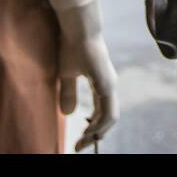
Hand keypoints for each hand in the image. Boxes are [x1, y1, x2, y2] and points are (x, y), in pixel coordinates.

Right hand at [56, 1, 119, 151]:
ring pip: (110, 118)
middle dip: (95, 135)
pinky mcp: (106, 84)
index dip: (92, 128)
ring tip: (82, 143)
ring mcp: (109, 85)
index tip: (79, 140)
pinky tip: (88, 132)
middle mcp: (109, 86)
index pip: (101, 113)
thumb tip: (69, 113)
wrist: (77, 30)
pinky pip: (107, 111)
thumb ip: (69, 93)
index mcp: (101, 84)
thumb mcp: (66, 75)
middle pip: (108, 119)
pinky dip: (99, 125)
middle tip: (80, 147)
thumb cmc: (71, 47)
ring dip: (97, 133)